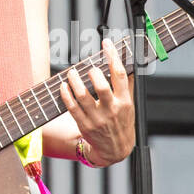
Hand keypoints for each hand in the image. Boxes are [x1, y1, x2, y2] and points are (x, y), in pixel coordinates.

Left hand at [60, 38, 134, 166]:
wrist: (115, 150)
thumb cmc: (122, 123)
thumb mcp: (129, 104)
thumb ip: (127, 84)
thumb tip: (126, 61)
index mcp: (124, 102)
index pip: (119, 74)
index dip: (113, 56)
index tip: (106, 43)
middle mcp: (111, 110)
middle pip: (100, 86)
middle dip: (93, 72)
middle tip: (89, 68)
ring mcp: (96, 118)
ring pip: (82, 95)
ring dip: (75, 80)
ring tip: (72, 72)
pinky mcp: (84, 125)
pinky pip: (71, 107)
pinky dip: (66, 94)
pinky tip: (64, 85)